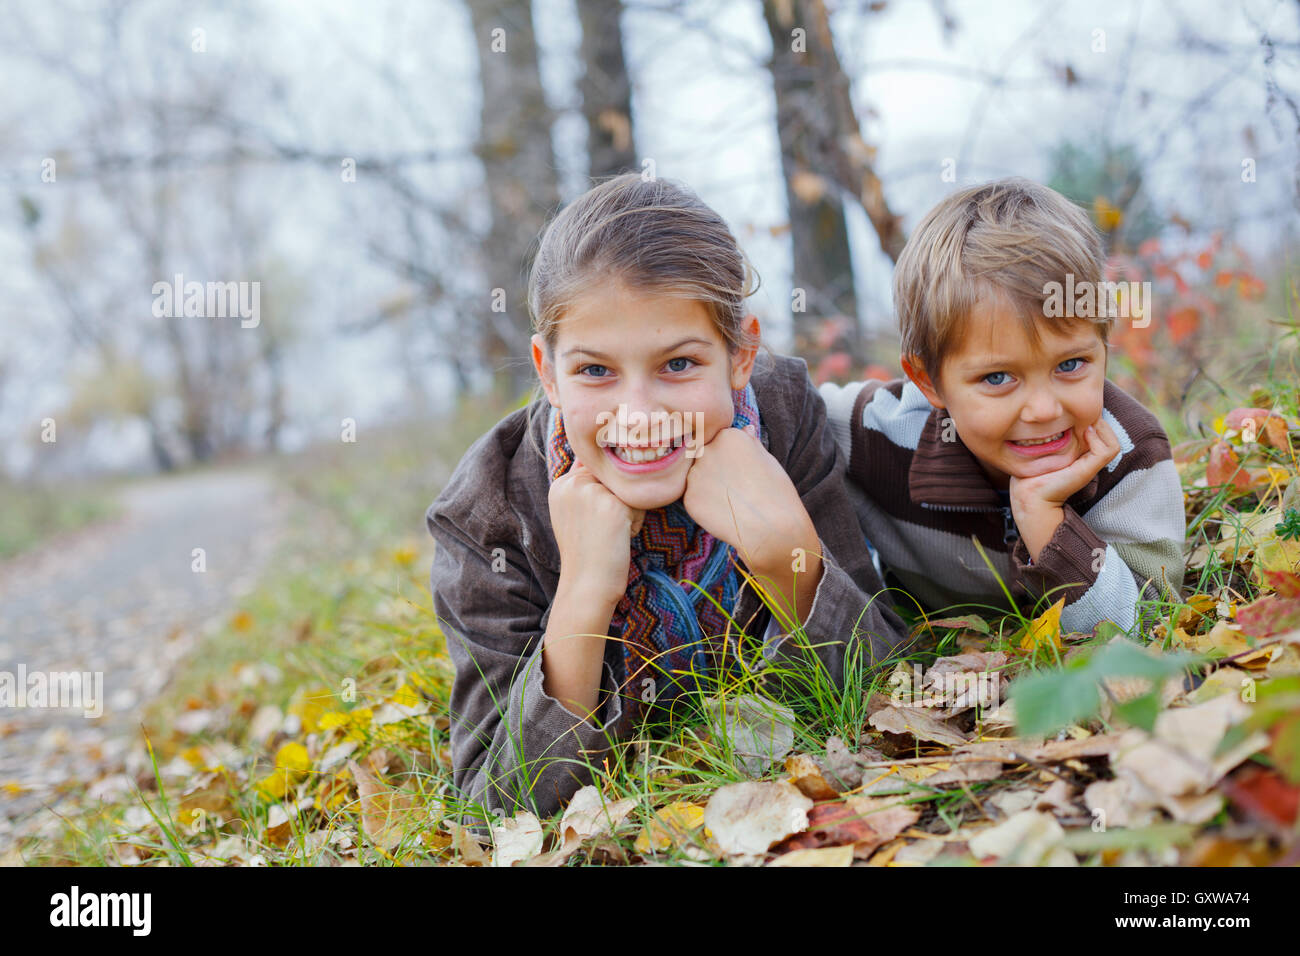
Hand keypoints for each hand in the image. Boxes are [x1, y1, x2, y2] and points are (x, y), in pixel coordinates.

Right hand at [547, 458, 644, 606]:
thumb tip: (610, 461)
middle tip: (603, 529)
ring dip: (628, 511)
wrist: (587, 585)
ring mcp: (592, 492)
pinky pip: (639, 504)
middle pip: (615, 477)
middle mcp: (573, 483)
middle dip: (617, 500)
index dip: (605, 491)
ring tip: (610, 534)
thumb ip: (585, 487)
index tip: (598, 519)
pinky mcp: (613, 505)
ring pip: (628, 489)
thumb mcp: (575, 514)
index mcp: (560, 484)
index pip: (595, 468)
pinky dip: (635, 523)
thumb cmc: (587, 553)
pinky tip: (618, 539)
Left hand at [681, 423, 817, 574]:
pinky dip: (705, 506)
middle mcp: (708, 450)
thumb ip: (750, 443)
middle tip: (736, 488)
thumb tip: (745, 429)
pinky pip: (693, 498)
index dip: (732, 459)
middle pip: (705, 457)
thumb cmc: (777, 493)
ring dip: (708, 487)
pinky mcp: (688, 497)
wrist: (771, 528)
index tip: (743, 473)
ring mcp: (695, 474)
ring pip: (697, 478)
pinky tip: (723, 513)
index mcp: (728, 435)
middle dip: (716, 470)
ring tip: (731, 501)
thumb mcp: (768, 460)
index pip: (721, 441)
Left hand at [1009, 417, 1120, 560]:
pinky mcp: (1088, 470)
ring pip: (1112, 443)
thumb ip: (1051, 435)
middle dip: (1099, 419)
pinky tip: (1084, 432)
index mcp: (1081, 455)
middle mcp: (1089, 461)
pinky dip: (1098, 438)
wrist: (1028, 496)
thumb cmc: (1030, 473)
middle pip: (1109, 435)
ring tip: (1086, 422)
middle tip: (1082, 412)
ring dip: (1102, 428)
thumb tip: (1049, 414)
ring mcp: (1090, 466)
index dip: (1093, 417)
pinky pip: (1107, 450)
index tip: (1076, 409)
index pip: (1100, 432)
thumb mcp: (1041, 449)